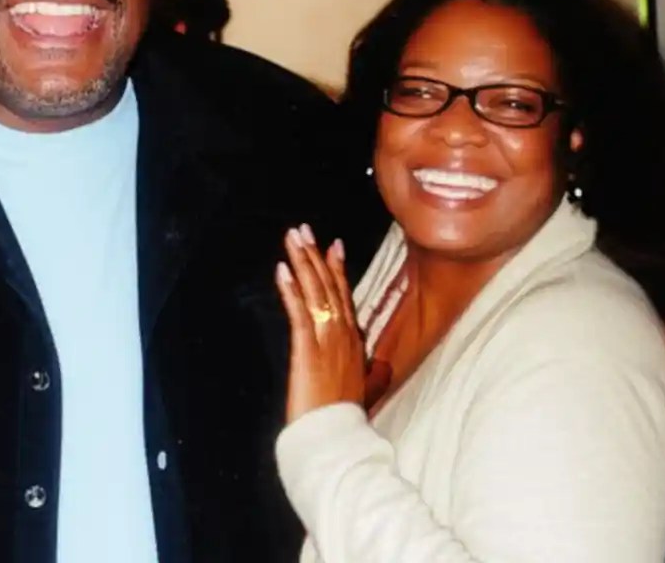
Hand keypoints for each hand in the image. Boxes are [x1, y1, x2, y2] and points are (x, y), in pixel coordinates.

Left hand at [276, 223, 363, 423]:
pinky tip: (282, 270)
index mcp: (353, 340)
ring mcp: (326, 339)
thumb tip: (382, 367)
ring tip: (292, 238)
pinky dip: (291, 290)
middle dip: (315, 256)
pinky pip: (300, 312)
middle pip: (329, 286)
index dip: (337, 270)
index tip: (333, 245)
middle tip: (304, 230)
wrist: (336, 435)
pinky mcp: (308, 349)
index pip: (344, 296)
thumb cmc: (346, 415)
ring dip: (302, 263)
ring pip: (315, 292)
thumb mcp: (365, 388)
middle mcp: (342, 334)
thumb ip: (373, 373)